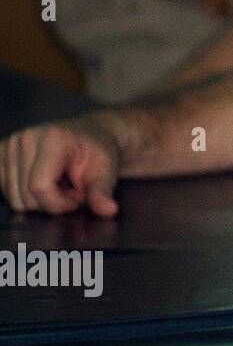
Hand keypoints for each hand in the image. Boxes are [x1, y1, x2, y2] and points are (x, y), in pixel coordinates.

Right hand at [0, 115, 120, 216]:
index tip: (78, 197)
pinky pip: (4, 190)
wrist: (89, 135)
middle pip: (25, 196)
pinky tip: (43, 181)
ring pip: (14, 198)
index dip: (59, 203)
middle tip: (70, 188)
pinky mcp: (0, 153)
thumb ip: (102, 192)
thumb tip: (109, 210)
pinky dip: (24, 193)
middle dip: (51, 202)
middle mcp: (26, 138)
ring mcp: (9, 144)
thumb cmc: (97, 153)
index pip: (39, 187)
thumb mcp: (106, 172)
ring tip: (58, 184)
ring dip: (38, 199)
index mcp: (53, 139)